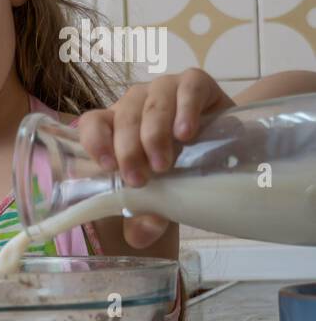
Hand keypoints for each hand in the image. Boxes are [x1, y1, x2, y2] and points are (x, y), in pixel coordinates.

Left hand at [76, 69, 235, 247]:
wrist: (228, 143)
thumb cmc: (182, 167)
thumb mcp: (162, 193)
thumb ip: (147, 213)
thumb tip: (138, 237)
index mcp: (116, 125)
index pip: (93, 123)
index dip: (95, 141)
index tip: (107, 167)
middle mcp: (135, 103)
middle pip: (123, 117)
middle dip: (128, 150)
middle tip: (140, 180)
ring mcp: (164, 89)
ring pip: (151, 103)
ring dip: (154, 134)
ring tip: (164, 165)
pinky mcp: (196, 83)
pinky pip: (187, 88)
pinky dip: (185, 109)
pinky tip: (187, 133)